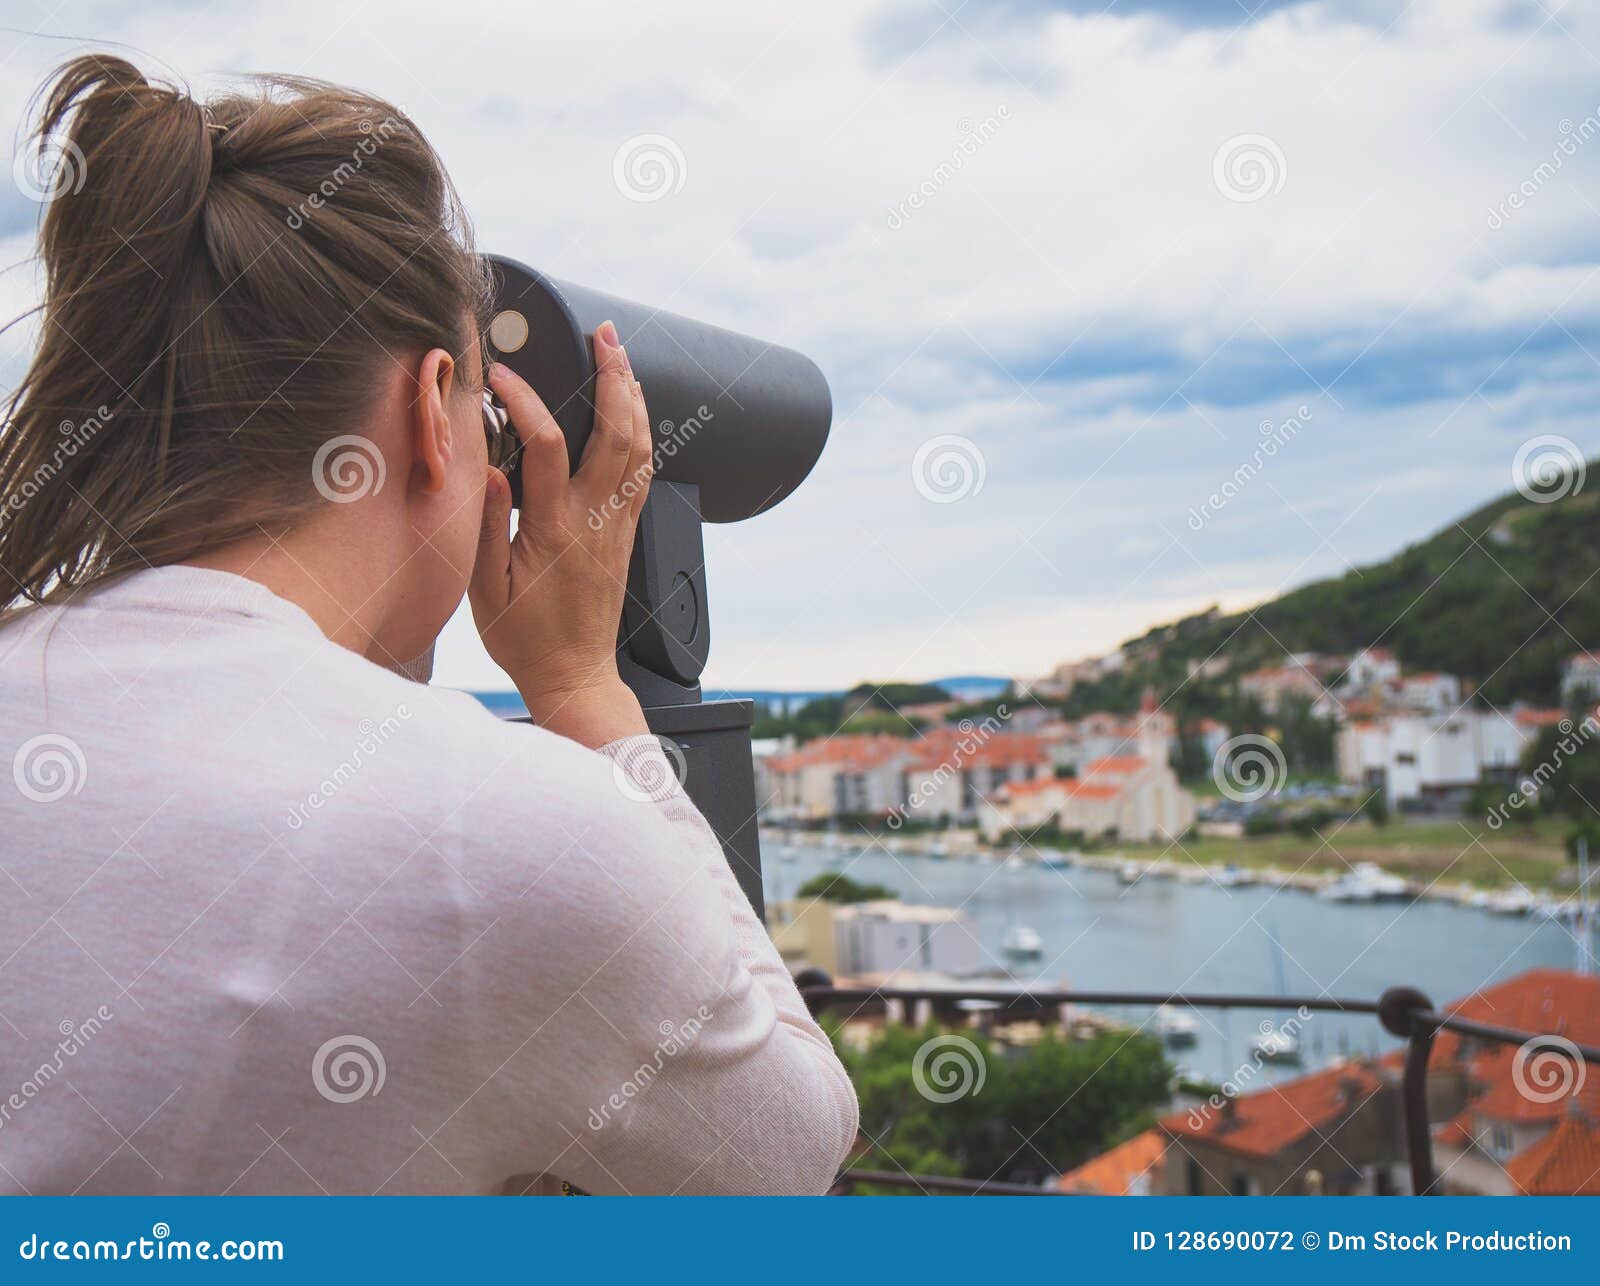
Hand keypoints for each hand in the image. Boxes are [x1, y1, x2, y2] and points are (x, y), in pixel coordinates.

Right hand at [470, 321, 652, 747]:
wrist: (575, 676)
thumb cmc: (525, 639)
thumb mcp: (486, 589)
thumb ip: (489, 527)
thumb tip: (493, 472)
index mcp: (553, 531)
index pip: (546, 446)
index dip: (526, 402)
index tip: (503, 378)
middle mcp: (594, 521)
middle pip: (616, 433)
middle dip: (613, 377)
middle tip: (603, 336)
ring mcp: (617, 526)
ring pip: (639, 448)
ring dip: (634, 397)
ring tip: (622, 357)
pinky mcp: (626, 534)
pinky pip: (643, 472)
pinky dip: (641, 432)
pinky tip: (632, 411)